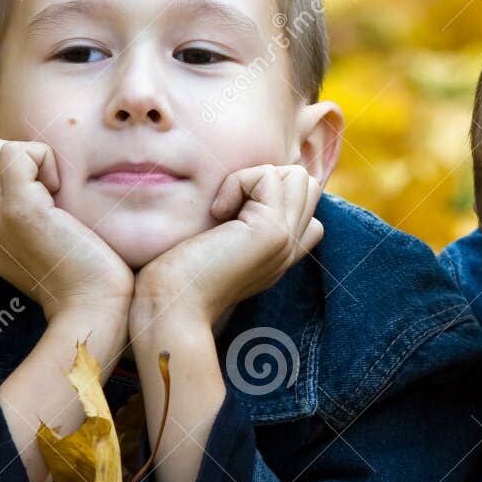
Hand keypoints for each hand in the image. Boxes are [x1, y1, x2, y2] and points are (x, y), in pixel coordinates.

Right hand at [0, 138, 134, 324]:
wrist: (92, 309)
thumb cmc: (88, 276)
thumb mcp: (49, 242)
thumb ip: (32, 215)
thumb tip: (43, 181)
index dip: (14, 167)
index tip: (47, 191)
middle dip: (18, 155)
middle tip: (50, 187)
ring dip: (31, 156)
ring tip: (55, 190)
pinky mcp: (18, 211)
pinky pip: (16, 153)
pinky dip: (44, 158)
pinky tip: (61, 190)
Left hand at [132, 163, 322, 330]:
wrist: (173, 305)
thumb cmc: (180, 277)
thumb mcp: (219, 245)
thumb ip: (238, 226)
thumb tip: (234, 198)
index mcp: (282, 254)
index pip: (306, 208)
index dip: (274, 195)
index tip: (233, 214)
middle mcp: (290, 247)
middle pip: (307, 187)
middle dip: (267, 180)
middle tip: (231, 205)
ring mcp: (287, 239)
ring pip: (298, 177)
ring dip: (256, 178)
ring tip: (227, 207)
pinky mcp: (273, 231)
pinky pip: (269, 176)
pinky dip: (238, 182)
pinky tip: (217, 213)